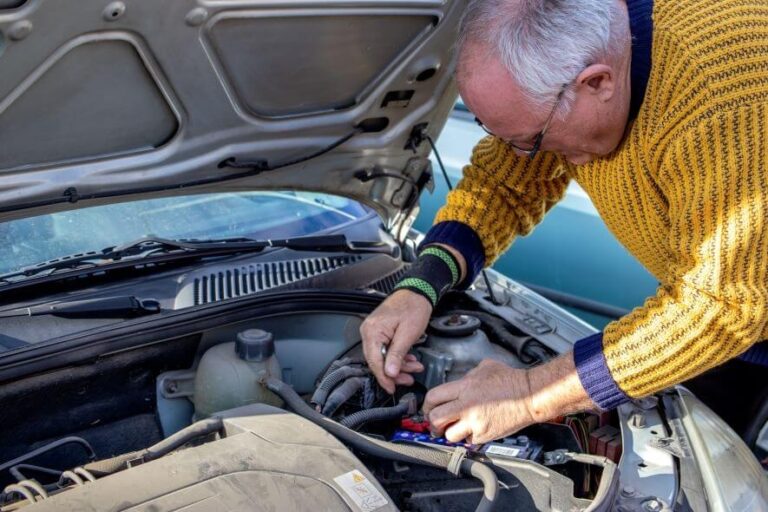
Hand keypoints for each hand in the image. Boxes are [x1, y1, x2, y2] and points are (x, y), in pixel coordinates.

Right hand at [361, 289, 428, 393]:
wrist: (417, 292)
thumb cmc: (413, 307)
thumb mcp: (408, 334)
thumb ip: (397, 355)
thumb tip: (389, 373)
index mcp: (373, 331)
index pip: (374, 361)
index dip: (383, 377)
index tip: (391, 388)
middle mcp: (369, 331)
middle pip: (377, 361)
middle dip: (394, 373)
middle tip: (407, 380)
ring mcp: (374, 331)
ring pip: (383, 357)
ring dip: (399, 365)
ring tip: (414, 368)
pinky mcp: (380, 332)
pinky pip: (386, 349)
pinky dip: (398, 357)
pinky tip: (410, 360)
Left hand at [422, 359, 536, 443]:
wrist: (530, 395)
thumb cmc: (511, 379)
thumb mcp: (484, 367)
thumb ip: (467, 376)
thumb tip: (458, 383)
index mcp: (465, 387)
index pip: (433, 397)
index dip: (426, 405)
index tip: (428, 408)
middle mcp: (467, 406)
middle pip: (436, 419)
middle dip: (432, 423)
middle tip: (435, 424)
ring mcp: (476, 422)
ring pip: (449, 435)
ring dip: (449, 433)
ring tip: (453, 429)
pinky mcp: (485, 434)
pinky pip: (468, 441)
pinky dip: (468, 438)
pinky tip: (472, 430)